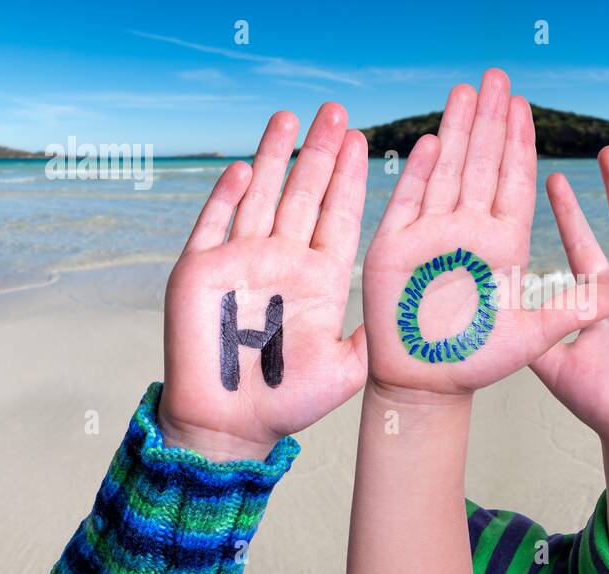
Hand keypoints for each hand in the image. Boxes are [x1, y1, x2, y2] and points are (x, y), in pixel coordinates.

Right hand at [159, 104, 368, 460]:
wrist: (231, 427)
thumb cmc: (290, 404)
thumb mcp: (346, 370)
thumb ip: (372, 338)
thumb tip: (409, 314)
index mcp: (320, 278)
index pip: (338, 216)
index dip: (351, 180)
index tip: (365, 142)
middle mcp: (283, 261)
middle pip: (303, 194)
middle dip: (319, 153)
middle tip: (335, 110)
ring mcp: (241, 262)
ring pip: (260, 197)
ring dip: (274, 158)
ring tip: (290, 117)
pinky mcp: (199, 273)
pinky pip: (213, 225)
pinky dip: (226, 197)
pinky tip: (242, 167)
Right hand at [361, 69, 608, 397]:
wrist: (425, 383)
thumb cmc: (477, 362)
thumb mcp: (537, 335)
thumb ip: (579, 308)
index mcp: (503, 244)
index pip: (514, 182)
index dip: (519, 143)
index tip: (525, 107)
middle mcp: (469, 231)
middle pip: (480, 164)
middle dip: (489, 121)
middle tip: (496, 76)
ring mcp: (432, 234)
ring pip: (447, 170)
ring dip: (456, 130)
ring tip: (465, 90)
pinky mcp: (396, 246)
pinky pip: (410, 200)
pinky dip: (419, 171)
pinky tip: (431, 140)